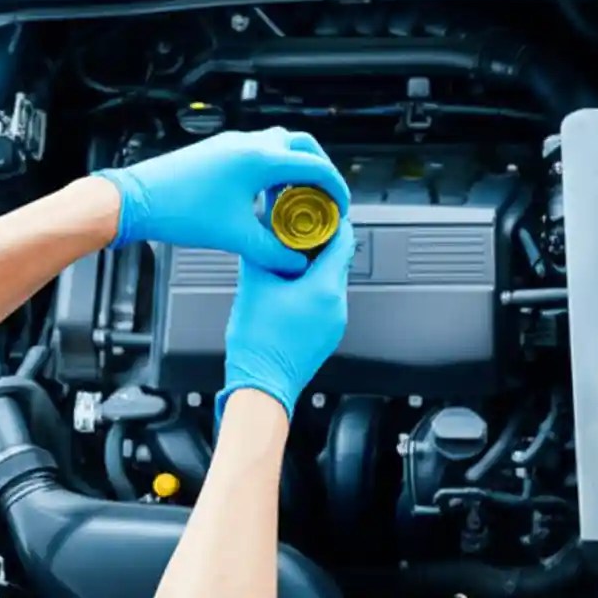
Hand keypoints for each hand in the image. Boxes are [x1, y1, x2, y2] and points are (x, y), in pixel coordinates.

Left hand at [95, 128, 350, 274]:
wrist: (137, 200)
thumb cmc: (180, 211)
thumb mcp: (236, 237)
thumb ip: (273, 252)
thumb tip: (295, 262)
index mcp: (260, 160)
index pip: (315, 167)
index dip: (335, 189)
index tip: (340, 207)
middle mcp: (249, 145)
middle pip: (303, 144)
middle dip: (320, 168)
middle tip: (325, 195)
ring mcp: (232, 144)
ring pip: (280, 144)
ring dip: (295, 166)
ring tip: (298, 197)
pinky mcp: (219, 151)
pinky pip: (259, 151)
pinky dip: (273, 168)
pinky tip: (266, 196)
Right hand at [219, 221, 354, 419]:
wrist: (261, 386)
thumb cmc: (258, 343)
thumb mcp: (254, 286)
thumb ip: (261, 253)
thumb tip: (261, 232)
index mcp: (325, 288)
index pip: (343, 242)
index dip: (334, 222)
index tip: (322, 210)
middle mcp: (337, 304)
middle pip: (337, 261)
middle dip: (320, 245)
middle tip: (299, 231)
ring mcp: (335, 322)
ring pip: (330, 282)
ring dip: (314, 268)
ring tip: (289, 260)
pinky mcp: (328, 335)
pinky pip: (326, 302)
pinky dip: (313, 289)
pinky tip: (290, 289)